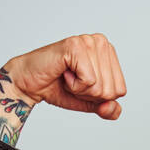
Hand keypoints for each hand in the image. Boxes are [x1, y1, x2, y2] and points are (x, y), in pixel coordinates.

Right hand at [7, 34, 126, 119]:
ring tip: (68, 76)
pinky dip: (74, 85)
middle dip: (90, 94)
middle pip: (112, 90)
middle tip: (72, 81)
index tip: (81, 84)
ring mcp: (89, 41)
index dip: (99, 97)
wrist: (30, 84)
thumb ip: (107, 108)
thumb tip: (112, 107)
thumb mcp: (89, 102)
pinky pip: (89, 81)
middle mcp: (101, 42)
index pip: (120, 90)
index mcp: (109, 52)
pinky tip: (64, 72)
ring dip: (80, 90)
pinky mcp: (77, 46)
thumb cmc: (58, 88)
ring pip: (101, 86)